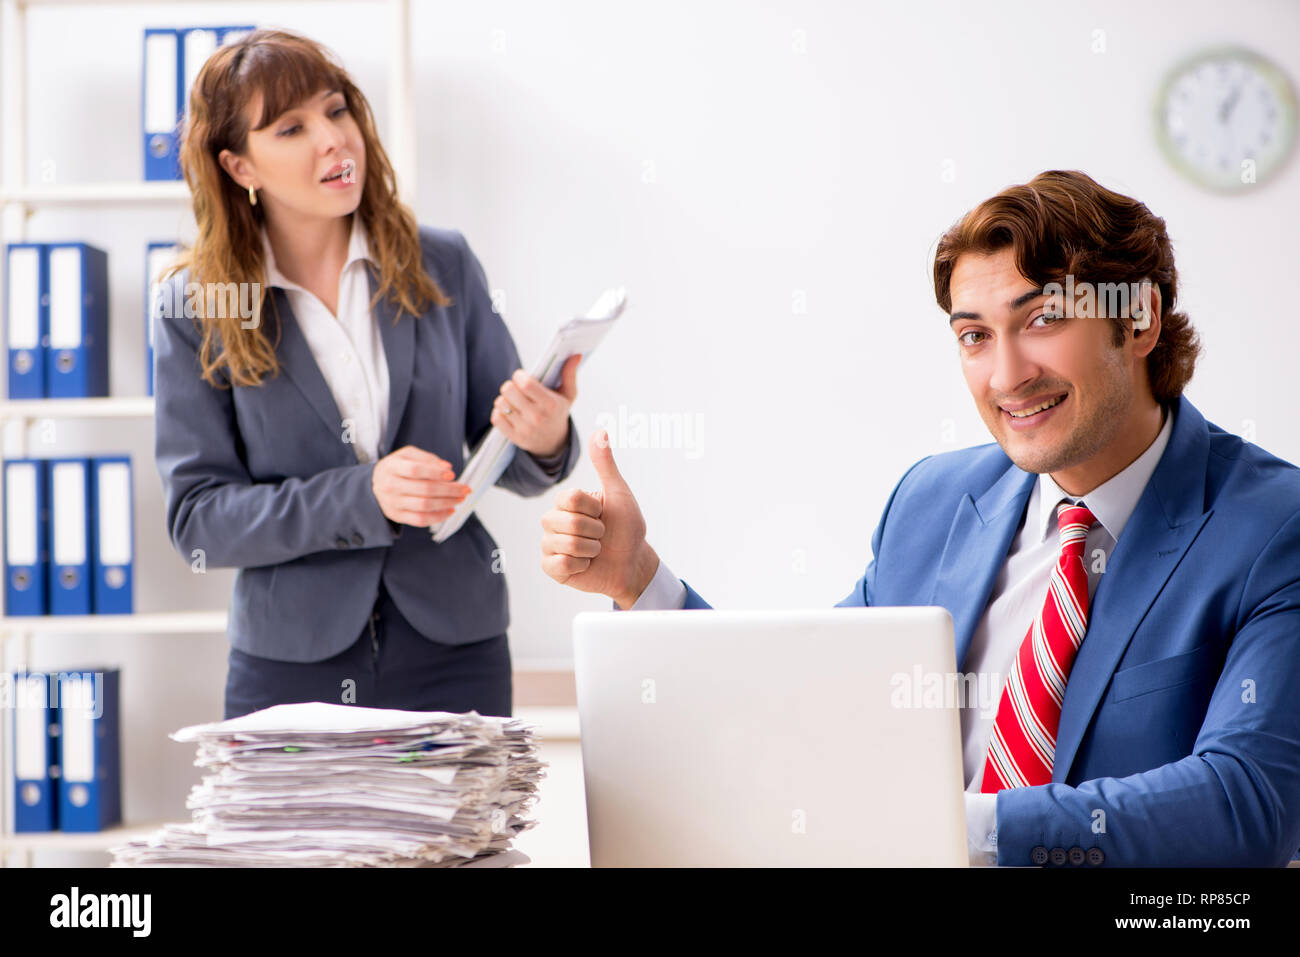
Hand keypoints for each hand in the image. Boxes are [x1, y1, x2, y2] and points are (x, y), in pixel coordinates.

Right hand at [371, 445, 470, 526]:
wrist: (374, 485)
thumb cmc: (396, 468)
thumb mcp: (407, 455)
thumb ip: (427, 458)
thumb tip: (447, 468)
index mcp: (392, 467)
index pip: (415, 470)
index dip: (435, 473)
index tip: (452, 475)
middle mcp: (390, 486)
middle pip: (424, 490)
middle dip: (449, 490)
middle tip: (465, 488)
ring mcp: (393, 503)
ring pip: (424, 506)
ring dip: (447, 503)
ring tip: (460, 498)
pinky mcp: (398, 516)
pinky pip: (421, 520)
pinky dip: (438, 517)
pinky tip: (450, 510)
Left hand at [491, 354, 579, 457]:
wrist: (553, 442)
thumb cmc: (558, 412)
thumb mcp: (568, 394)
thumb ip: (569, 373)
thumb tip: (576, 355)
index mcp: (551, 405)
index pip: (526, 384)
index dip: (519, 375)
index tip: (522, 376)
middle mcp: (537, 417)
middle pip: (508, 390)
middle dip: (510, 385)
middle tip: (517, 388)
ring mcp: (524, 429)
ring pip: (500, 403)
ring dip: (505, 399)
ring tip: (514, 401)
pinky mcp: (514, 437)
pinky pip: (496, 417)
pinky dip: (499, 412)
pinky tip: (509, 412)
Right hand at [540, 430, 659, 608]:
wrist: (631, 562)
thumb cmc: (626, 528)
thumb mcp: (618, 493)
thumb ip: (605, 464)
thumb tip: (600, 430)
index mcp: (565, 502)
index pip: (571, 498)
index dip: (594, 509)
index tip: (602, 514)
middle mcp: (553, 521)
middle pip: (567, 521)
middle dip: (594, 531)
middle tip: (601, 535)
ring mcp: (550, 544)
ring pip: (566, 544)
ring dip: (591, 549)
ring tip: (594, 550)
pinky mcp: (551, 567)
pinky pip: (560, 564)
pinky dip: (580, 566)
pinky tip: (585, 565)